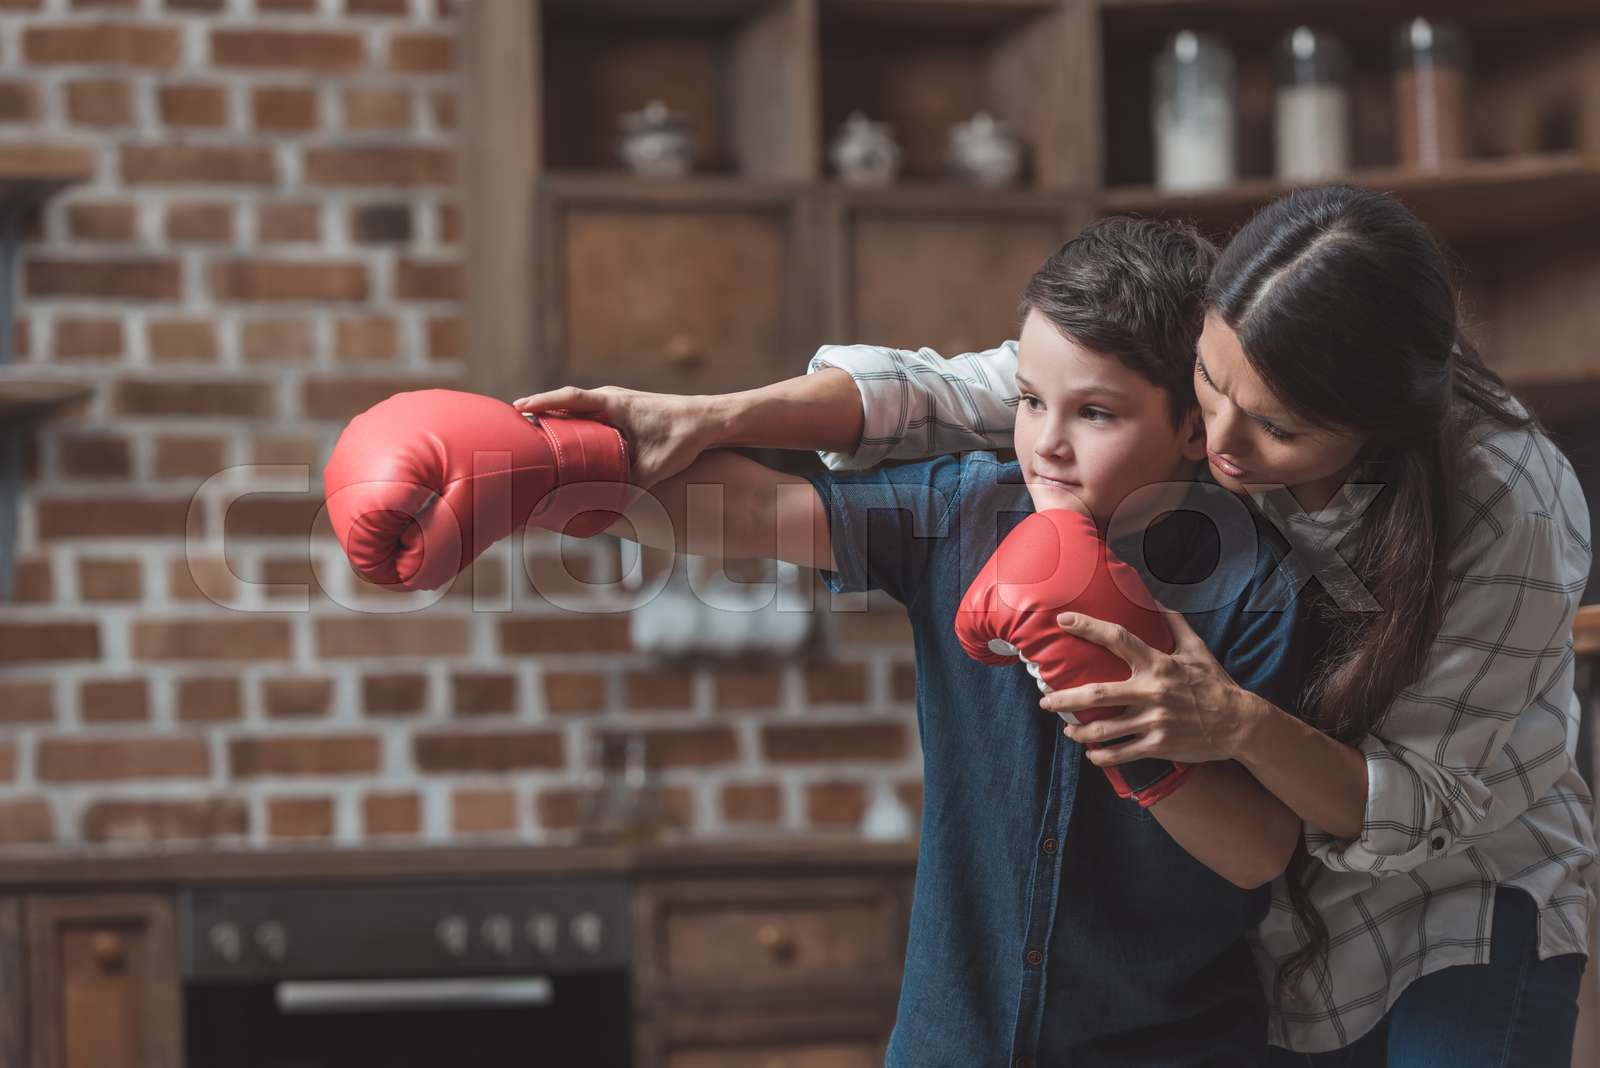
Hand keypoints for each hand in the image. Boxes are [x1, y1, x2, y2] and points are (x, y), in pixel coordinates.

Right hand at [511, 385, 718, 489]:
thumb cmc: (684, 437)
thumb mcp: (657, 466)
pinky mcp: (621, 409)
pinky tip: (560, 438)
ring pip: (576, 406)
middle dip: (538, 411)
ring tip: (527, 434)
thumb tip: (607, 512)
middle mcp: (611, 398)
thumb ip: (632, 487)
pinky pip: (588, 412)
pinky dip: (571, 421)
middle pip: (566, 401)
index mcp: (615, 403)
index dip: (543, 402)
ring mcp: (615, 401)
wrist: (710, 419)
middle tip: (511, 426)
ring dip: (553, 416)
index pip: (570, 397)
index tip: (518, 407)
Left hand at [1040, 609, 1259, 766]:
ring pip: (1104, 730)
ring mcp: (1154, 722)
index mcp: (1159, 664)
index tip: (1063, 620)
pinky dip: (1101, 756)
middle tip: (1044, 701)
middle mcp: (1153, 692)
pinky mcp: (1159, 746)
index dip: (1088, 627)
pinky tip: (1092, 753)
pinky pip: (1120, 753)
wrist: (1241, 724)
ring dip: (1079, 732)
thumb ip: (1175, 623)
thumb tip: (1155, 598)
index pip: (1118, 639)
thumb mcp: (1198, 649)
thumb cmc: (1215, 684)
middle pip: (1096, 694)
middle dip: (1064, 698)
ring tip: (1068, 729)